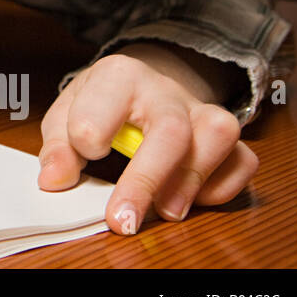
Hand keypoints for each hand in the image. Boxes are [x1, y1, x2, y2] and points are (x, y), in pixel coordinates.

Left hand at [37, 49, 258, 234]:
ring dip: (191, 181)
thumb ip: (57, 148)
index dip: (89, 137)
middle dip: (146, 180)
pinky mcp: (227, 136)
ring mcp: (200, 110)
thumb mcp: (66, 116)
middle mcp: (164, 89)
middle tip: (123, 219)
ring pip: (218, 135)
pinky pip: (242, 160)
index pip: (103, 105)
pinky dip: (223, 187)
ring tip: (165, 211)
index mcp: (117, 76)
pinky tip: (194, 199)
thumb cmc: (101, 105)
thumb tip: (54, 180)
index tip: (84, 156)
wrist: (143, 83)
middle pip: (170, 129)